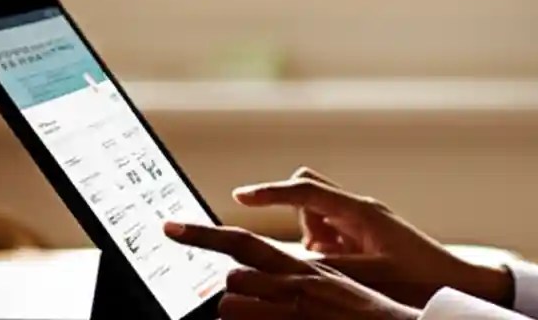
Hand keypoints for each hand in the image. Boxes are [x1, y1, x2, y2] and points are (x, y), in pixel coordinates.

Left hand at [164, 222, 419, 319]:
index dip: (201, 235)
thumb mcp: (334, 286)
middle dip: (228, 291)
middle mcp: (295, 284)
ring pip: (234, 306)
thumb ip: (301, 277)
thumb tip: (266, 275)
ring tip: (265, 319)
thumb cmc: (369, 314)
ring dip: (240, 315)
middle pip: (233, 276)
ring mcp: (295, 310)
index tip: (168, 227)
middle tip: (232, 299)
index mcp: (303, 267)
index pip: (243, 242)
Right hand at [230, 168, 512, 307]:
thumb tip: (288, 266)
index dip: (270, 193)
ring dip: (311, 240)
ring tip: (339, 269)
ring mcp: (359, 222)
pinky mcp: (362, 237)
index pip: (305, 191)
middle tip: (308, 248)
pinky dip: (324, 251)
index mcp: (360, 211)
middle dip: (291, 213)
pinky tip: (344, 274)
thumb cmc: (420, 279)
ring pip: (315, 217)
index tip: (239, 197)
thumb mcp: (370, 276)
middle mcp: (358, 210)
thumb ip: (327, 268)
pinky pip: (328, 236)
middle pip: (307, 191)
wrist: (457, 283)